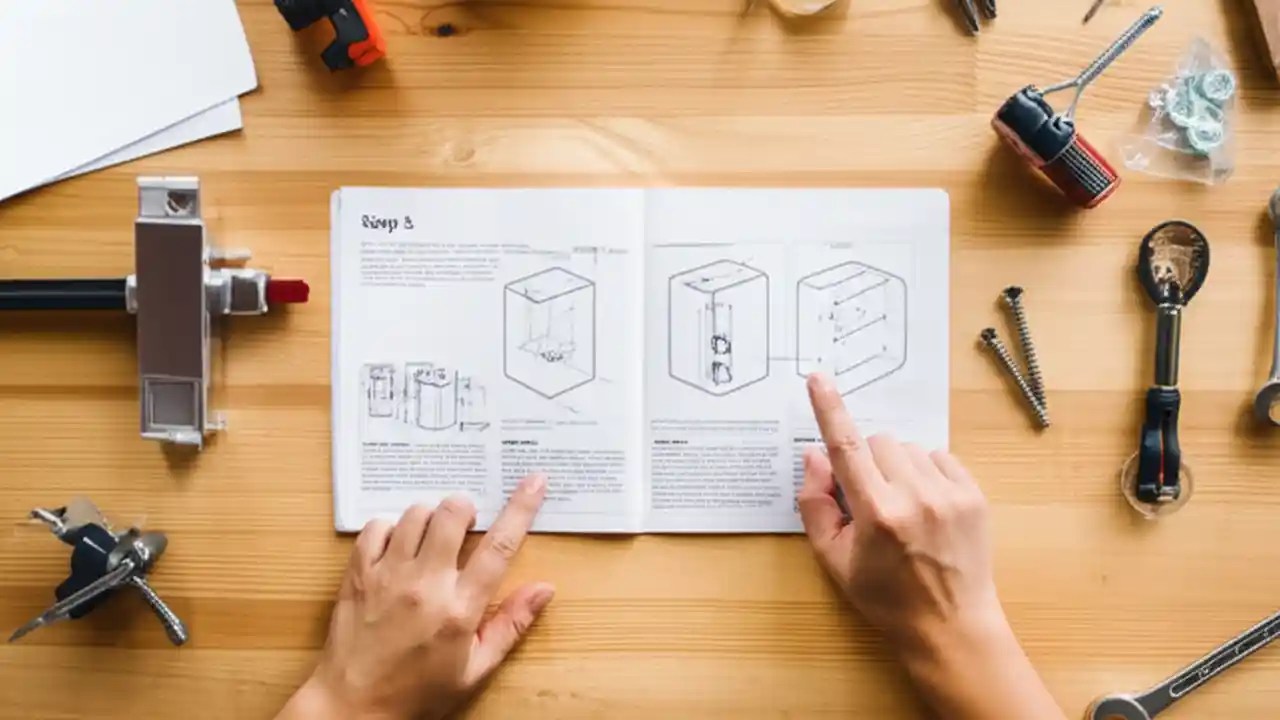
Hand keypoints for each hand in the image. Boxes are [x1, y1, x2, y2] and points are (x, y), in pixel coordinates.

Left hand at [278, 476, 553, 719]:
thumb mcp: (475, 669)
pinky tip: (398, 548)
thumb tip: (545, 588)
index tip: (535, 481)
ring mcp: (387, 576)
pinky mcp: (358, 574)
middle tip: (466, 525)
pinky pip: (376, 527)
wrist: (353, 708)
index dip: (521, 508)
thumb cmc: (418, 693)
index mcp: (460, 610)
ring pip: (416, 513)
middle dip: (466, 508)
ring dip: (430, 518)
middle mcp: (425, 585)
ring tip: (431, 540)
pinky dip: (391, 528)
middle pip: (453, 513)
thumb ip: (511, 624)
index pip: (499, 547)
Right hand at [798, 373, 997, 647]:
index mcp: (877, 514)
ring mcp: (950, 495)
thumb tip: (815, 456)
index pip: (847, 448)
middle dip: (868, 461)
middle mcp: (916, 498)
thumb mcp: (834, 560)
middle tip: (870, 498)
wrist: (951, 625)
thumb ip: (816, 505)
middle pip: (879, 442)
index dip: (829, 410)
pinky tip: (926, 506)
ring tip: (902, 506)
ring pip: (909, 448)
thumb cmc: (886, 598)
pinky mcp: (974, 495)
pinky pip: (940, 457)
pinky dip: (927, 473)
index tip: (819, 380)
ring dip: (898, 466)